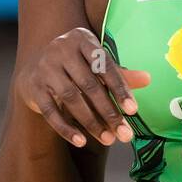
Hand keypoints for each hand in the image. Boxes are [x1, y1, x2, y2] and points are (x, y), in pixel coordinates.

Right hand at [16, 27, 150, 147]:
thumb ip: (119, 73)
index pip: (105, 66)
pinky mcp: (33, 87)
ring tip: (108, 139)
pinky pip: (50, 112)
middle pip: (89, 85)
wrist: (35, 65)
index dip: (120, 89)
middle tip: (124, 134)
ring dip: (91, 122)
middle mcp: (61, 50)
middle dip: (108, 112)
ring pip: (71, 99)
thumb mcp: (96, 63)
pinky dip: (66, 129)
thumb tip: (148, 79)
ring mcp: (45, 68)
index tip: (133, 111)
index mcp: (82, 40)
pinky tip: (81, 141)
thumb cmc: (76, 64)